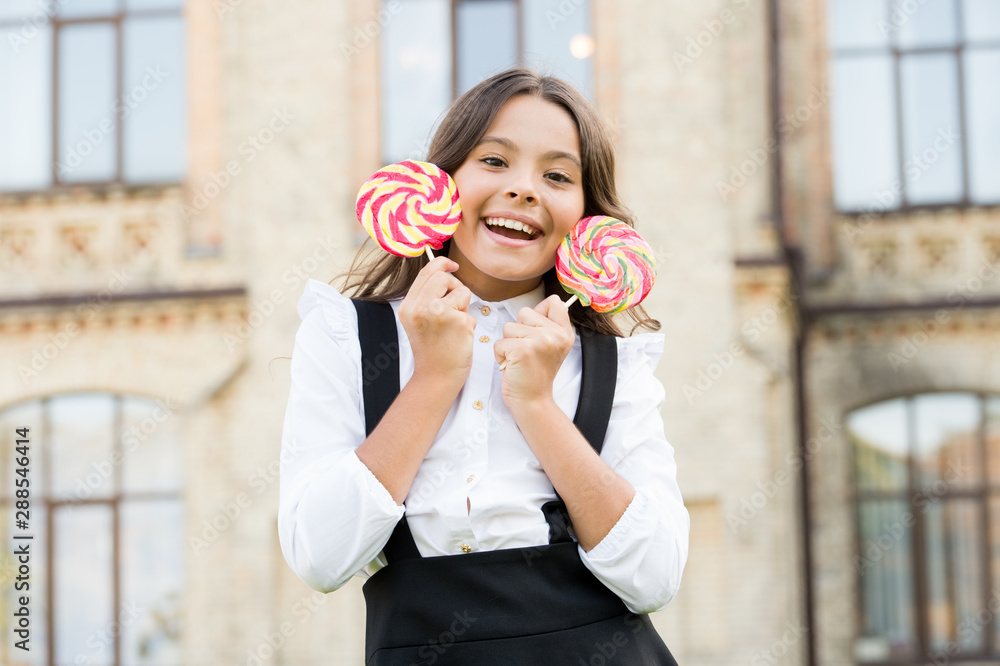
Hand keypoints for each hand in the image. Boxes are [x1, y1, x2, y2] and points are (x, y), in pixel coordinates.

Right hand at [398, 257, 475, 388]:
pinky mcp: (459, 322)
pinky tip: (460, 338)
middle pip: (444, 276)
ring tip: (454, 325)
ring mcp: (439, 314)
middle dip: (454, 286)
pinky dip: (469, 324)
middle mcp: (420, 307)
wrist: (436, 377)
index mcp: (408, 306)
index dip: (442, 263)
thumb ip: (426, 298)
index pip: (426, 272)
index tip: (453, 265)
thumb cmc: (432, 350)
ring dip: (464, 306)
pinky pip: (471, 312)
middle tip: (455, 305)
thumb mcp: (418, 320)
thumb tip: (445, 272)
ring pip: (462, 291)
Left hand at [493, 294, 575, 411]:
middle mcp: (556, 334)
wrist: (533, 401)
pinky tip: (512, 366)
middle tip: (526, 352)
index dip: (538, 314)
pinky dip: (500, 355)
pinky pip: (499, 342)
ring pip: (509, 326)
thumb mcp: (551, 346)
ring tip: (518, 359)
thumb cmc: (535, 373)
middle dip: (518, 331)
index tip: (536, 334)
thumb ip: (547, 324)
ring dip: (508, 344)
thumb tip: (542, 304)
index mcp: (564, 332)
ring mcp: (540, 341)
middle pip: (525, 312)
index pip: (554, 302)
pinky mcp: (523, 350)